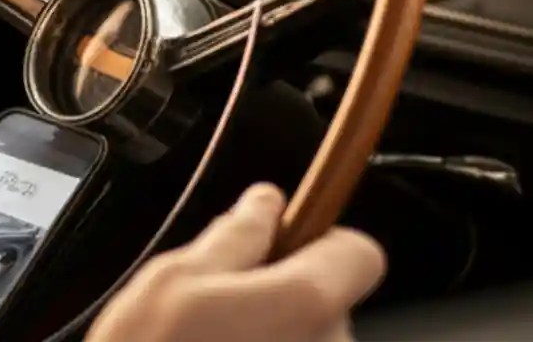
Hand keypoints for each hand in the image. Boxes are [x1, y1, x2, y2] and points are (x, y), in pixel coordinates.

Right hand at [87, 184, 385, 341]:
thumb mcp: (173, 279)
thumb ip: (234, 235)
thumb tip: (265, 204)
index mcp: (305, 303)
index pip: (359, 253)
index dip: (319, 242)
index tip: (280, 248)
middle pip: (328, 303)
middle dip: (282, 296)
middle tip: (221, 309)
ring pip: (307, 340)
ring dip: (271, 338)